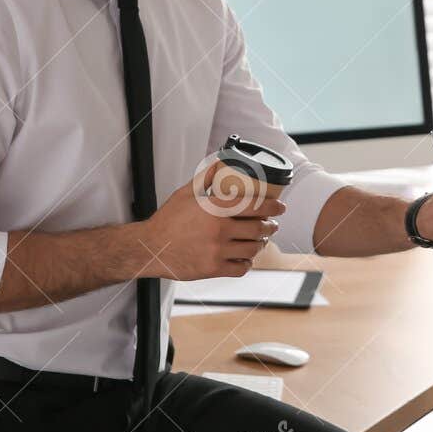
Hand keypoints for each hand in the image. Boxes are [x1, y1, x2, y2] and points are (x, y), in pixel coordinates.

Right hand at [138, 160, 286, 279]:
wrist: (151, 247)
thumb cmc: (168, 220)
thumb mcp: (186, 194)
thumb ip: (206, 179)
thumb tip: (219, 162)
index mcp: (214, 209)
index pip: (254, 206)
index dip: (273, 207)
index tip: (281, 207)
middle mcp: (218, 230)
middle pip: (258, 229)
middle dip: (270, 227)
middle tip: (272, 225)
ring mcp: (217, 251)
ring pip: (252, 249)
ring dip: (261, 244)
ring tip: (261, 241)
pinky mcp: (213, 268)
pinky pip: (241, 268)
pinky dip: (247, 263)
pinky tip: (246, 258)